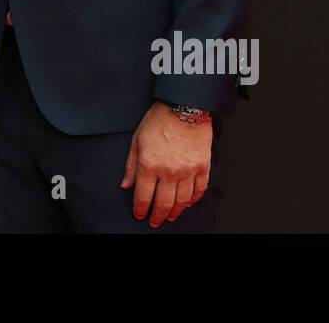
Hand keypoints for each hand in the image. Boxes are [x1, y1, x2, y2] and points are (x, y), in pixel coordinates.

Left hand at [121, 100, 211, 227]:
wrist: (184, 106)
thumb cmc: (159, 120)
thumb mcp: (137, 140)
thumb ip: (131, 165)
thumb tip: (126, 184)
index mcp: (150, 165)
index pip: (144, 196)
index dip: (140, 209)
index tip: (139, 214)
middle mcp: (169, 172)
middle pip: (163, 203)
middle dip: (157, 216)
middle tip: (154, 221)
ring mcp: (188, 171)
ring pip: (182, 201)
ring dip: (175, 212)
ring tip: (170, 216)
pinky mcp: (202, 167)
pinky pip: (199, 190)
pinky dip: (193, 200)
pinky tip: (188, 203)